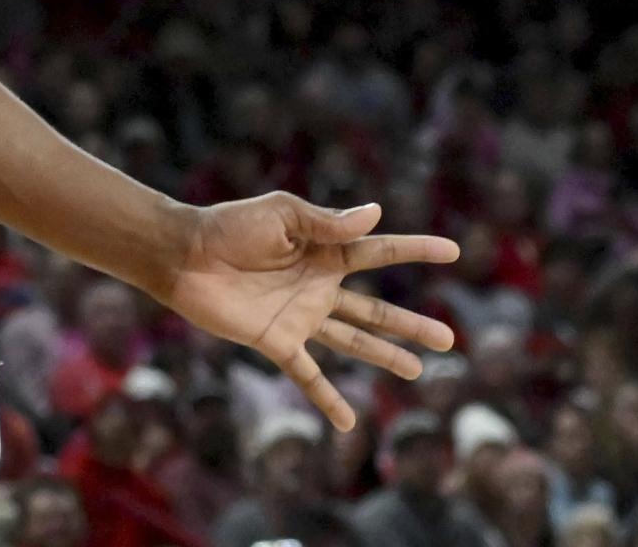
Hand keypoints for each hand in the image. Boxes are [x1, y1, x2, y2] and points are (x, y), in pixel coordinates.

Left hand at [156, 194, 457, 429]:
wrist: (183, 256)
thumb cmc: (228, 226)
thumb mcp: (280, 214)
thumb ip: (326, 222)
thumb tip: (375, 213)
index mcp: (323, 251)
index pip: (379, 251)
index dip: (415, 249)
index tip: (453, 251)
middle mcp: (318, 287)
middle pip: (377, 309)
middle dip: (412, 324)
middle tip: (449, 339)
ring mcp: (301, 317)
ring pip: (354, 341)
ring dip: (385, 356)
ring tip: (417, 371)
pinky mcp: (277, 341)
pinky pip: (308, 376)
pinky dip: (328, 399)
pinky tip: (349, 423)